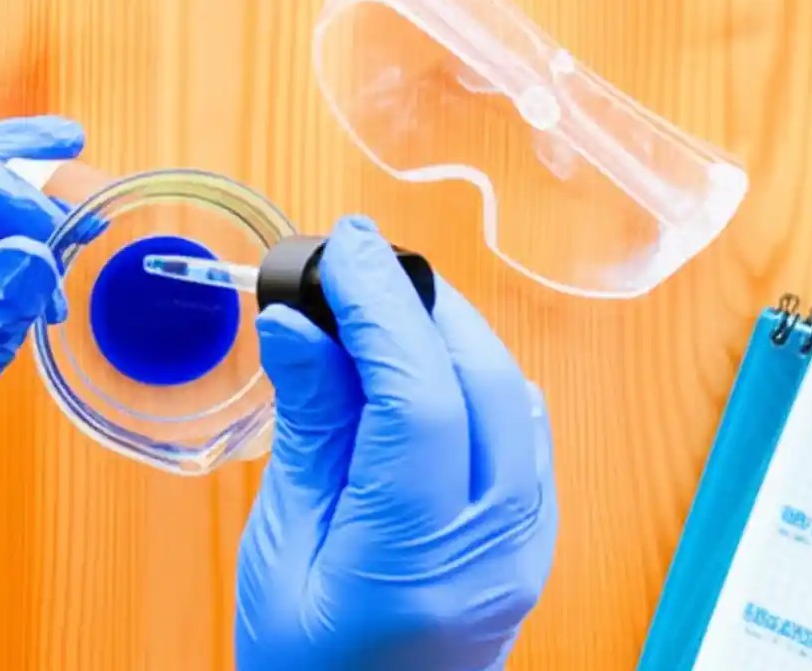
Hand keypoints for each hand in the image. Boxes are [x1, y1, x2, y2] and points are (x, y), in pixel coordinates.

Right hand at [236, 217, 558, 669]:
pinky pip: (517, 424)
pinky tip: (416, 362)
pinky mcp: (531, 532)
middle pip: (483, 379)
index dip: (381, 306)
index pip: (421, 398)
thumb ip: (306, 433)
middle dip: (417, 301)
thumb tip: (299, 324)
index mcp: (418, 563)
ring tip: (373, 306)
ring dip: (446, 331)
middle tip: (351, 262)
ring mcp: (528, 542)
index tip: (341, 249)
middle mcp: (499, 548)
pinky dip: (468, 372)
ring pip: (510, 392)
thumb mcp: (280, 552)